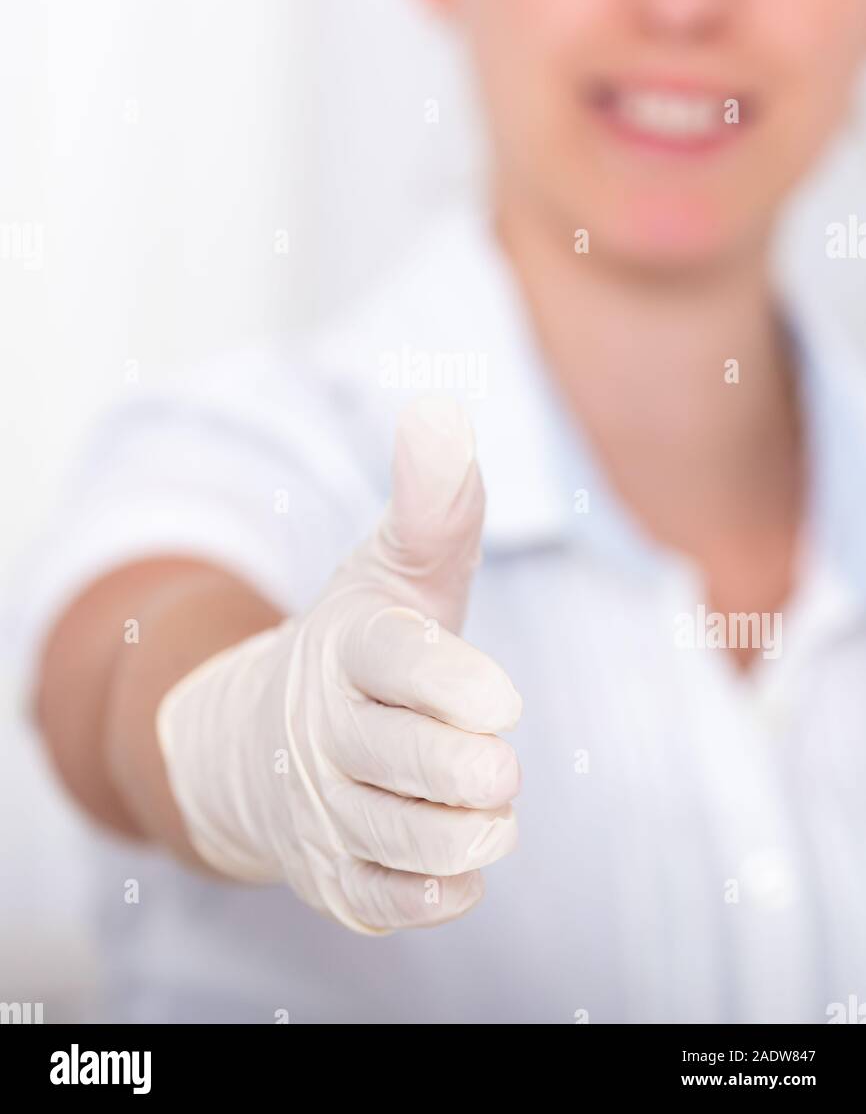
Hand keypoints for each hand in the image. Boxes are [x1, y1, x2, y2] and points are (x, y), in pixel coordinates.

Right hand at [156, 396, 521, 933]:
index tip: (501, 701)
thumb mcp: (396, 570)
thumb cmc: (363, 647)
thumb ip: (436, 504)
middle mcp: (324, 729)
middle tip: (500, 766)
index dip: (449, 684)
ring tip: (489, 804)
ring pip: (407, 839)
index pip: (394, 661)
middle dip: (468, 770)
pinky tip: (464, 856)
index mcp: (347, 646)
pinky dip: (440, 887)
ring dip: (467, 829)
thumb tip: (443, 411)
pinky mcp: (334, 874)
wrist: (261, 742)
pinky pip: (393, 901)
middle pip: (406, 762)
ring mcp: (322, 807)